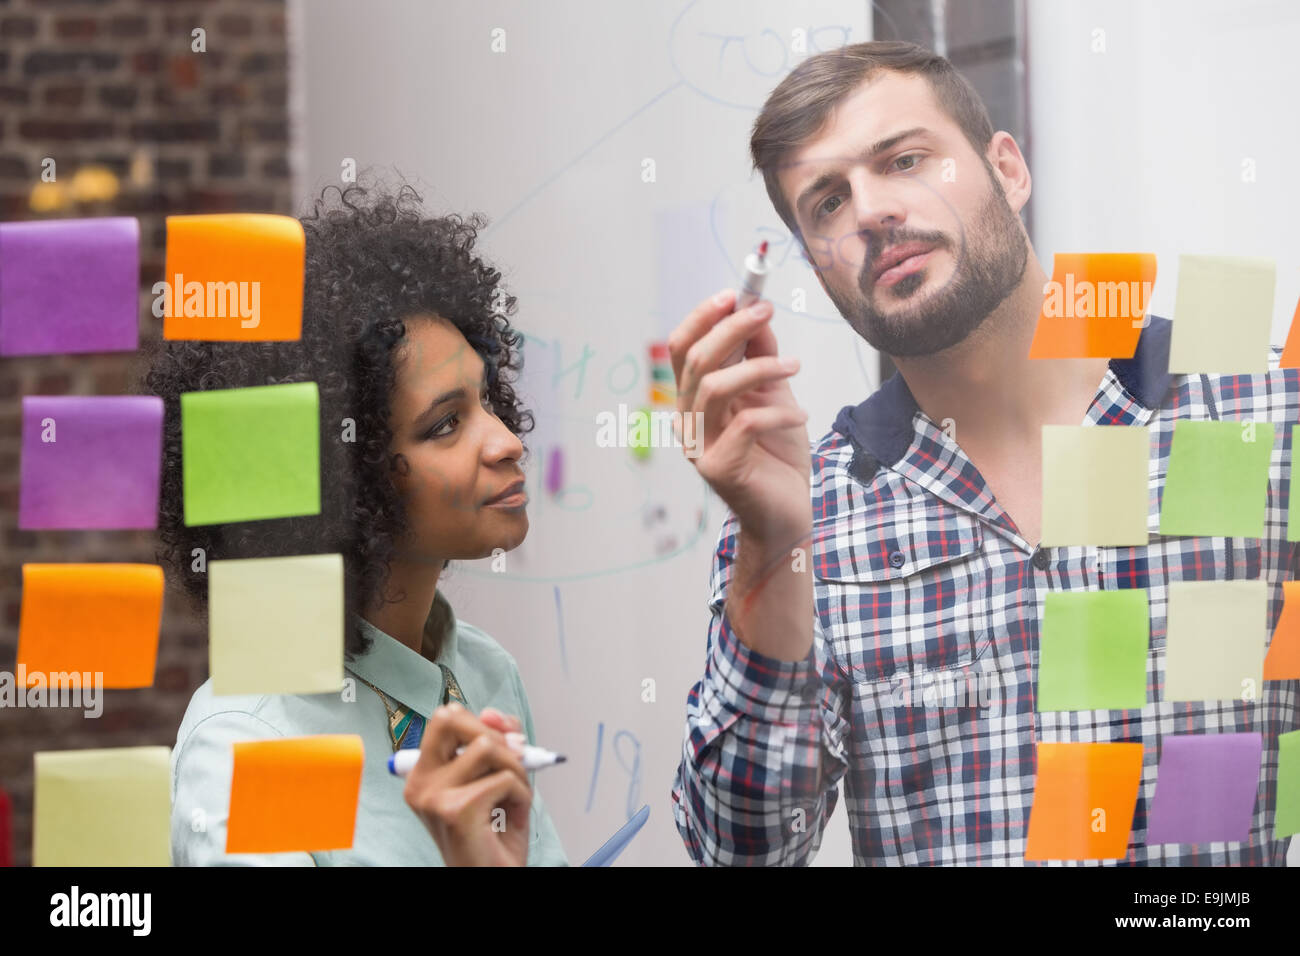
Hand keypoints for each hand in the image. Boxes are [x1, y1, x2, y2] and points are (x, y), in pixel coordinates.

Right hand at [402, 703, 530, 866]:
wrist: (491, 878)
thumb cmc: (494, 834)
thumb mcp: (497, 777)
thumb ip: (497, 741)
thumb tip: (494, 714)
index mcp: (423, 774)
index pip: (445, 717)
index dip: (481, 721)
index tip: (504, 741)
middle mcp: (420, 784)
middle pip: (453, 718)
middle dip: (496, 735)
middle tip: (514, 764)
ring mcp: (434, 796)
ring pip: (487, 746)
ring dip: (516, 768)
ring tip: (514, 797)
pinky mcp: (456, 809)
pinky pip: (505, 778)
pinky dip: (522, 794)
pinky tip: (513, 817)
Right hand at [668, 289, 812, 544]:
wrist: (787, 513)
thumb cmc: (778, 453)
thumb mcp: (774, 394)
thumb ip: (760, 356)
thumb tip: (756, 313)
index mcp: (694, 398)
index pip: (682, 348)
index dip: (703, 317)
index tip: (736, 294)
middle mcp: (687, 420)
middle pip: (696, 361)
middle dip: (732, 329)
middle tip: (767, 313)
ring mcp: (698, 446)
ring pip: (715, 388)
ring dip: (760, 368)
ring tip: (794, 368)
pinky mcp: (718, 468)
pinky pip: (745, 425)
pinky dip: (778, 413)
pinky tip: (801, 416)